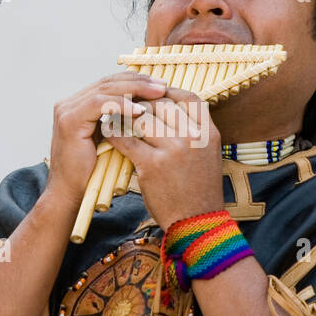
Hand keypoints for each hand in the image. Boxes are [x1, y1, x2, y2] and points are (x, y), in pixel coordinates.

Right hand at [44, 71, 168, 209]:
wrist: (71, 193)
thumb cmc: (93, 172)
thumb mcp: (110, 140)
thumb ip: (120, 121)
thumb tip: (148, 108)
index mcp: (79, 104)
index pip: (110, 83)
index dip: (136, 81)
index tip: (160, 85)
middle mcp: (70, 103)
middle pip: (109, 82)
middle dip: (139, 81)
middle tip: (163, 85)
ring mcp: (67, 110)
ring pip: (105, 89)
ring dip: (135, 89)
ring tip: (157, 93)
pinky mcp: (69, 121)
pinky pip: (99, 104)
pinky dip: (121, 105)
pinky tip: (140, 110)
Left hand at [99, 85, 224, 229]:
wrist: (196, 223)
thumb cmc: (198, 189)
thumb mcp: (207, 154)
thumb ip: (193, 130)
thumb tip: (168, 105)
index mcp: (208, 132)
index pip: (187, 97)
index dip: (167, 92)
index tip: (153, 95)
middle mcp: (192, 137)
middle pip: (161, 104)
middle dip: (142, 103)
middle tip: (128, 105)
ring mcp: (172, 150)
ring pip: (141, 118)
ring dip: (125, 115)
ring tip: (114, 115)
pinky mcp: (152, 165)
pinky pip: (125, 139)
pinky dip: (113, 133)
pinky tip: (108, 132)